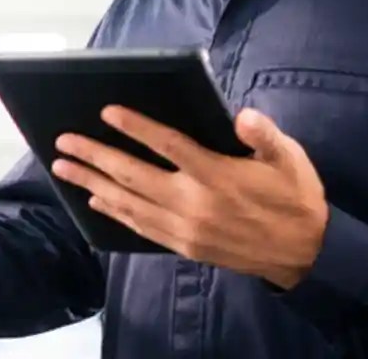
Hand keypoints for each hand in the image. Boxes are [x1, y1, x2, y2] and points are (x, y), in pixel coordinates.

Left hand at [52, 105, 328, 288]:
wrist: (305, 254)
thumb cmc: (294, 197)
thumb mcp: (290, 159)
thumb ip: (265, 135)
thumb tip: (243, 116)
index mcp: (218, 175)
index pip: (168, 145)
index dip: (136, 127)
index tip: (106, 112)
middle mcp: (195, 202)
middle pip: (133, 175)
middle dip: (94, 156)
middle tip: (63, 141)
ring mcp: (186, 228)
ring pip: (128, 202)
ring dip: (92, 184)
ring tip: (63, 168)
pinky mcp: (184, 245)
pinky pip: (140, 226)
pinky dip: (114, 212)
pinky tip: (94, 200)